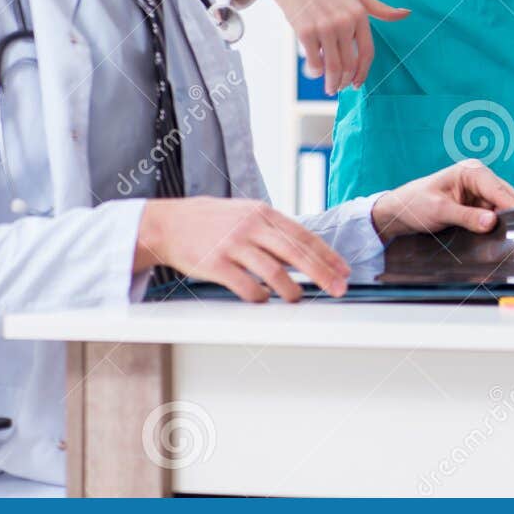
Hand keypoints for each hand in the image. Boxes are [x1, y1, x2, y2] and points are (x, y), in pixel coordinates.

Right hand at [135, 196, 351, 302]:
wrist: (169, 223)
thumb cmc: (212, 221)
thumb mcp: (246, 213)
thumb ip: (273, 228)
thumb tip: (305, 248)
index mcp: (263, 213)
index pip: (304, 236)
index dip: (327, 255)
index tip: (344, 270)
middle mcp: (251, 226)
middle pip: (296, 253)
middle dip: (322, 273)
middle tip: (339, 288)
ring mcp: (233, 244)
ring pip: (273, 271)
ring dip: (291, 289)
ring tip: (299, 299)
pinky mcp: (215, 264)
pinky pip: (246, 285)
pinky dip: (259, 296)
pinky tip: (264, 300)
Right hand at [242, 0, 408, 94]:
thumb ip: (380, 9)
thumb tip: (406, 13)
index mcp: (359, 15)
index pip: (367, 52)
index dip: (363, 72)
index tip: (357, 83)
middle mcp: (344, 22)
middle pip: (349, 64)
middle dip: (345, 82)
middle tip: (341, 88)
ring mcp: (324, 27)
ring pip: (332, 67)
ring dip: (332, 83)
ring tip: (330, 88)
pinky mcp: (305, 32)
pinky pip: (314, 62)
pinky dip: (316, 72)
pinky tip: (316, 73)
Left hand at [371, 159, 513, 240]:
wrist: (400, 211)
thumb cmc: (415, 204)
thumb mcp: (439, 211)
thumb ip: (467, 217)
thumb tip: (492, 223)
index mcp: (472, 171)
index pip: (501, 191)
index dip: (510, 211)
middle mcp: (480, 178)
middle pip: (509, 200)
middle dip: (508, 219)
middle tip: (505, 243)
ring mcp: (480, 192)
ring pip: (504, 210)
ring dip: (500, 225)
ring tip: (495, 244)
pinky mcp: (478, 205)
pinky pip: (494, 216)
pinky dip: (493, 228)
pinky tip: (489, 240)